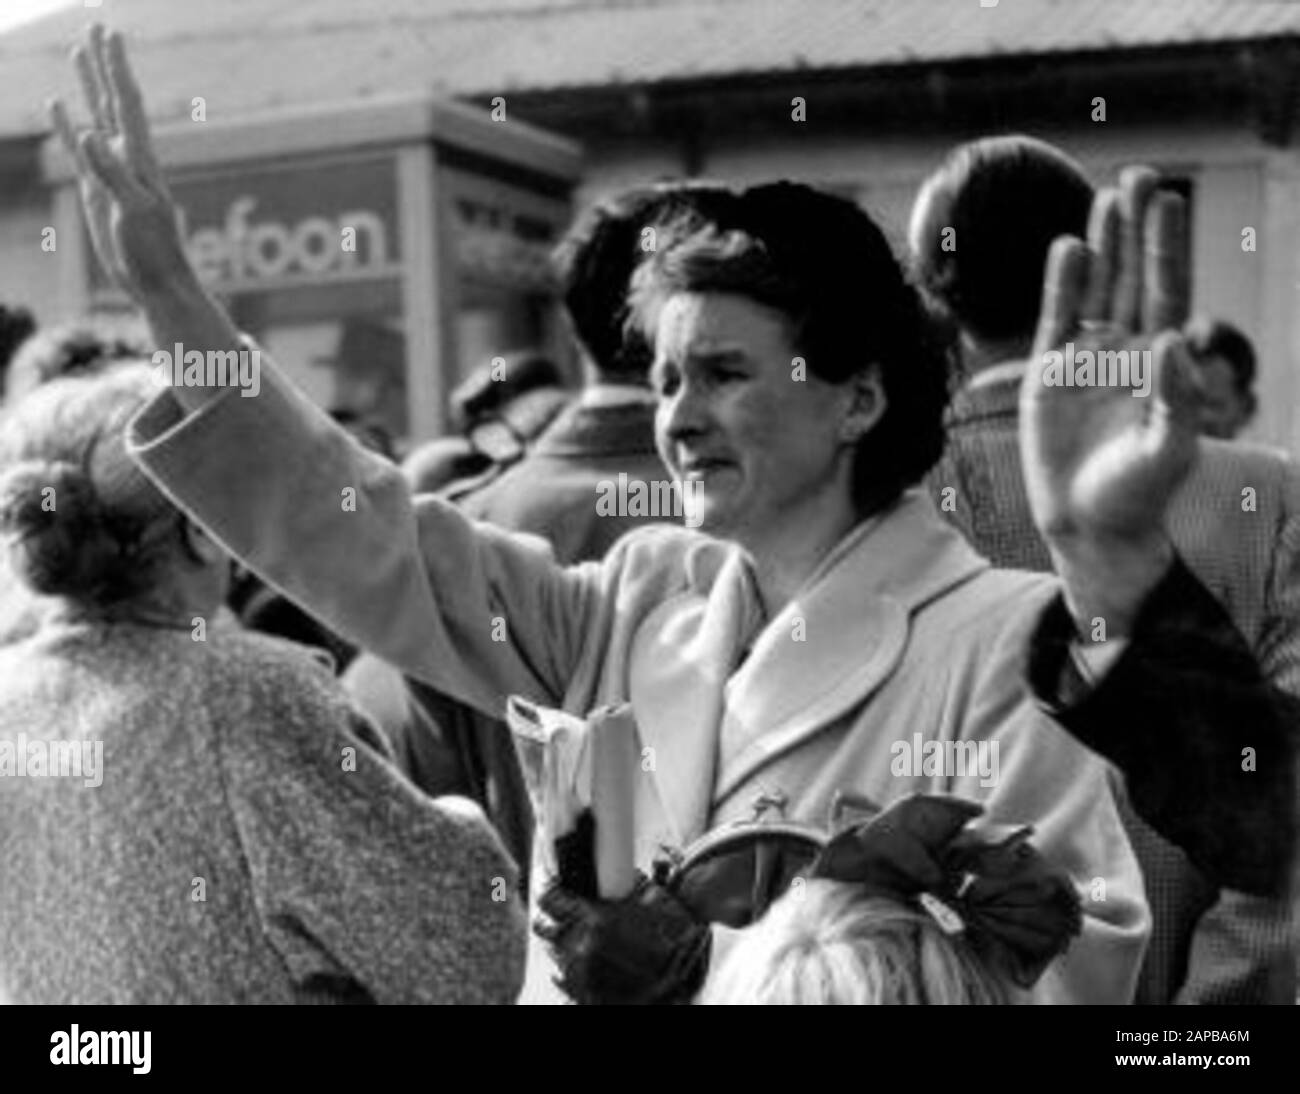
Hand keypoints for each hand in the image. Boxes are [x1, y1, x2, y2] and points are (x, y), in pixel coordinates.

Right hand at [50, 26, 196, 302]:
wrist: (156, 281)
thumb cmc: (153, 251)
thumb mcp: (133, 211)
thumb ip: (112, 174)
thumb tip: (90, 134)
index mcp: (140, 160)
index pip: (126, 103)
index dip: (117, 67)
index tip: (108, 33)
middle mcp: (127, 159)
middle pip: (113, 100)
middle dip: (104, 65)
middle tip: (96, 28)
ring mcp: (111, 172)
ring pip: (96, 117)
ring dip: (88, 85)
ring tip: (79, 53)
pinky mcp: (96, 190)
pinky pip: (78, 150)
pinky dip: (68, 126)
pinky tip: (59, 106)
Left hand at [534, 873, 710, 1004]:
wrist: (684, 982)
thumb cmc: (674, 937)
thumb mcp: (652, 897)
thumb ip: (621, 885)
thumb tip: (603, 871)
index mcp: (595, 920)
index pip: (549, 899)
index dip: (549, 887)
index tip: (551, 883)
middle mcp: (582, 949)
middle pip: (545, 927)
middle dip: (555, 916)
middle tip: (565, 910)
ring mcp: (582, 976)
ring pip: (555, 952)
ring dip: (565, 942)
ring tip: (585, 937)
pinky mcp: (585, 995)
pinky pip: (565, 977)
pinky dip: (574, 966)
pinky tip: (592, 960)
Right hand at [1020, 167, 1202, 633]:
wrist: (1087, 523)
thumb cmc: (1138, 492)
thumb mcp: (1169, 447)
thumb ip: (1176, 395)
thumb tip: (1172, 338)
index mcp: (1159, 361)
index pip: (1166, 291)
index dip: (1167, 246)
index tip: (1169, 200)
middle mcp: (1123, 350)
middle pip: (1132, 276)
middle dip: (1136, 230)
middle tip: (1140, 177)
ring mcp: (1084, 358)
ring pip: (1094, 288)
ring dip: (1101, 245)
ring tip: (1107, 196)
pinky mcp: (1047, 375)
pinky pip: (1056, 319)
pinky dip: (1061, 285)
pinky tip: (1068, 247)